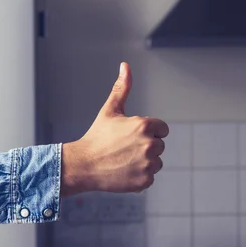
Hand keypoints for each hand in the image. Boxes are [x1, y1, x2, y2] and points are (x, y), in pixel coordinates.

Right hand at [60, 62, 168, 196]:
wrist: (83, 165)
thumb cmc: (96, 137)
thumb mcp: (110, 110)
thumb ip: (122, 88)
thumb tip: (125, 66)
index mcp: (145, 126)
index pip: (163, 129)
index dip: (149, 131)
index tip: (132, 136)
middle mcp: (150, 145)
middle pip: (160, 146)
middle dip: (146, 147)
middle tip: (124, 149)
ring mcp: (148, 164)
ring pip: (157, 162)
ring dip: (145, 162)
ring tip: (124, 160)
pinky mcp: (145, 180)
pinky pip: (150, 177)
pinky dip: (139, 176)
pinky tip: (123, 172)